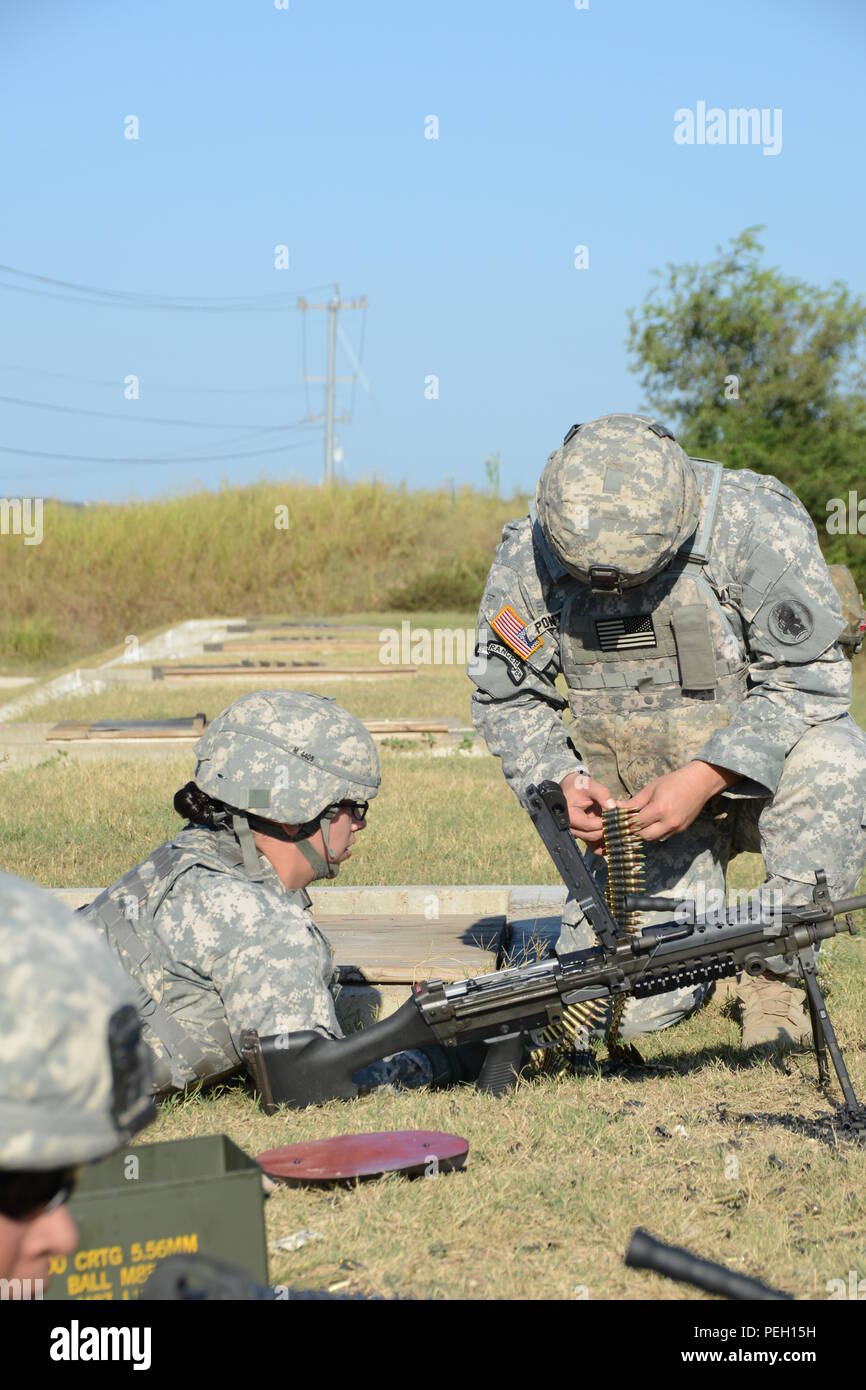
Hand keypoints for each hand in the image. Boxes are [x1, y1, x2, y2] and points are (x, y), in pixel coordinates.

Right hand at [560, 770, 616, 854]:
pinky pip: (594, 847)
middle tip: (626, 827)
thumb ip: (602, 794)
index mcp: (571, 817)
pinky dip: (604, 847)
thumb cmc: (579, 786)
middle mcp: (572, 828)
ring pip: (594, 844)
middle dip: (610, 832)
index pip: (590, 825)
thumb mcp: (589, 785)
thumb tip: (613, 807)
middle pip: (593, 836)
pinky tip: (616, 842)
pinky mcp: (584, 836)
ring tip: (624, 835)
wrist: (571, 789)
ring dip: (608, 841)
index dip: (606, 823)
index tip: (620, 819)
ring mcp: (578, 834)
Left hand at [616, 760, 738, 841]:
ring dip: (644, 833)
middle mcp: (669, 822)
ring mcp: (676, 828)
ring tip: (639, 823)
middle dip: (633, 831)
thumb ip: (634, 801)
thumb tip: (617, 808)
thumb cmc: (673, 781)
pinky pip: (663, 835)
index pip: (636, 823)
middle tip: (627, 823)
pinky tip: (652, 822)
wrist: (699, 783)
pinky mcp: (681, 830)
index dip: (625, 823)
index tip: (617, 820)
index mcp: (659, 809)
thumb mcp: (651, 788)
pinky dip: (655, 831)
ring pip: (653, 838)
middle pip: (644, 836)